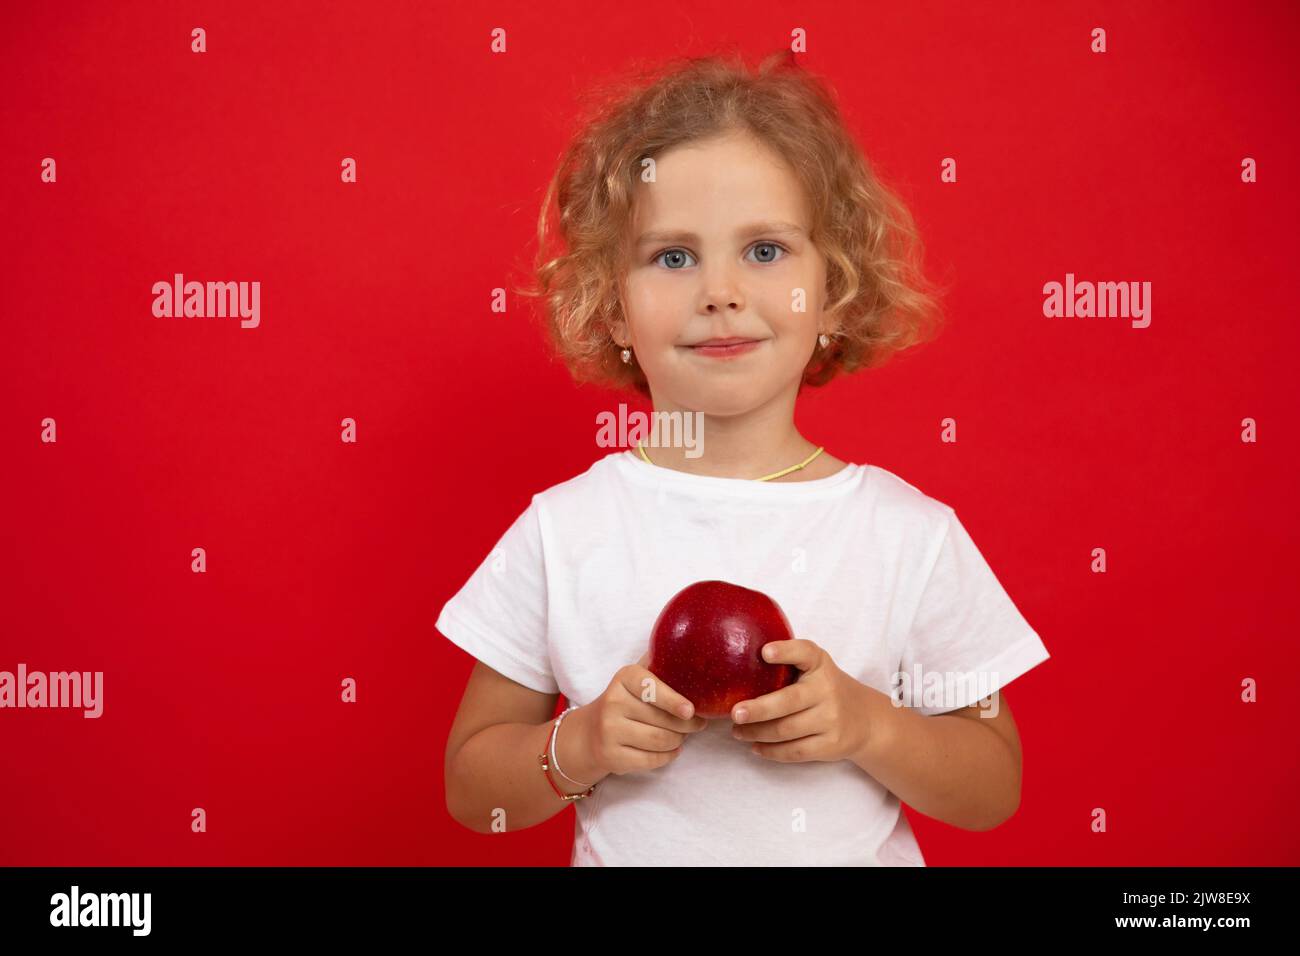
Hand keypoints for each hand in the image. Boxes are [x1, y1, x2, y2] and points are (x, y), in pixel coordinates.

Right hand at [558, 649, 708, 781]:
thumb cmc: (627, 701)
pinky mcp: (611, 757)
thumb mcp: (638, 678)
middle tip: (697, 723)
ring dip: (678, 740)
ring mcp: (609, 731)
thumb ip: (660, 663)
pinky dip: (668, 756)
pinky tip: (671, 749)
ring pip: (659, 740)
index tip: (690, 710)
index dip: (673, 700)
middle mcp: (612, 703)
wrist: (591, 732)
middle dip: (687, 725)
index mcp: (623, 678)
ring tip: (682, 735)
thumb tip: (692, 648)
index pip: (651, 688)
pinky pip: (651, 760)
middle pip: (662, 719)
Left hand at [729, 637, 881, 763]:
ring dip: (757, 733)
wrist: (866, 720)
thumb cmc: (825, 688)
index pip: (804, 652)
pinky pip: (795, 752)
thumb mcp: (815, 667)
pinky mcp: (831, 745)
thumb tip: (736, 661)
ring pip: (786, 730)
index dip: (785, 651)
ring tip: (737, 731)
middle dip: (758, 709)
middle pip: (789, 701)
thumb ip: (788, 662)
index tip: (764, 652)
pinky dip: (771, 751)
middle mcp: (827, 690)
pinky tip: (755, 746)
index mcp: (820, 664)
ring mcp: (831, 719)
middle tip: (734, 713)